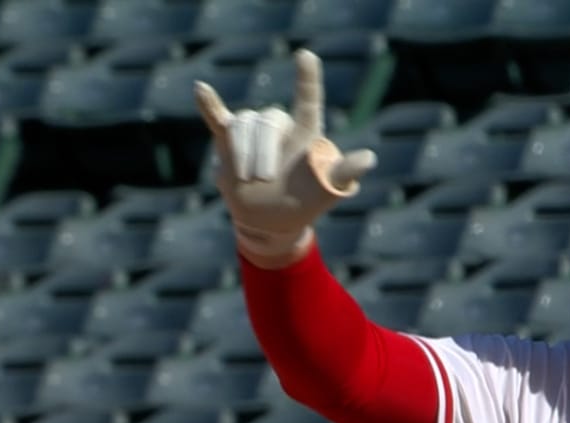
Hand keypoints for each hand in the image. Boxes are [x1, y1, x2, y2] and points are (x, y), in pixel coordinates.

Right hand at [194, 49, 375, 268]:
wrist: (271, 221)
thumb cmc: (306, 202)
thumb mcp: (328, 189)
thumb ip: (345, 172)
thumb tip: (369, 158)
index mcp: (307, 133)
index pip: (308, 100)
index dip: (307, 78)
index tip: (306, 55)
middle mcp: (281, 126)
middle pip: (266, 121)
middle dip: (261, 152)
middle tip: (262, 180)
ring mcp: (254, 132)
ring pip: (241, 125)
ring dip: (241, 154)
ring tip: (247, 180)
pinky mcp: (229, 141)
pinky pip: (217, 118)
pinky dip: (208, 104)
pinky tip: (200, 88)